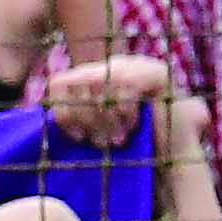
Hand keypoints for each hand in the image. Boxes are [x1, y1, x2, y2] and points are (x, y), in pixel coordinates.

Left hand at [44, 54, 166, 151]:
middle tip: (99, 143)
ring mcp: (137, 65)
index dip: (64, 112)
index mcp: (94, 78)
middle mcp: (113, 66)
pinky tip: (131, 127)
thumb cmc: (131, 149)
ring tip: (116, 140)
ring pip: (101, 82)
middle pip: (79, 82)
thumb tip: (47, 110)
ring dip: (106, 118)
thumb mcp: (93, 133)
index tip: (78, 138)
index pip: (59, 83)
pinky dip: (125, 110)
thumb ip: (73, 117)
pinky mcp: (157, 73)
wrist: (174, 155)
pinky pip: (126, 84)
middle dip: (86, 118)